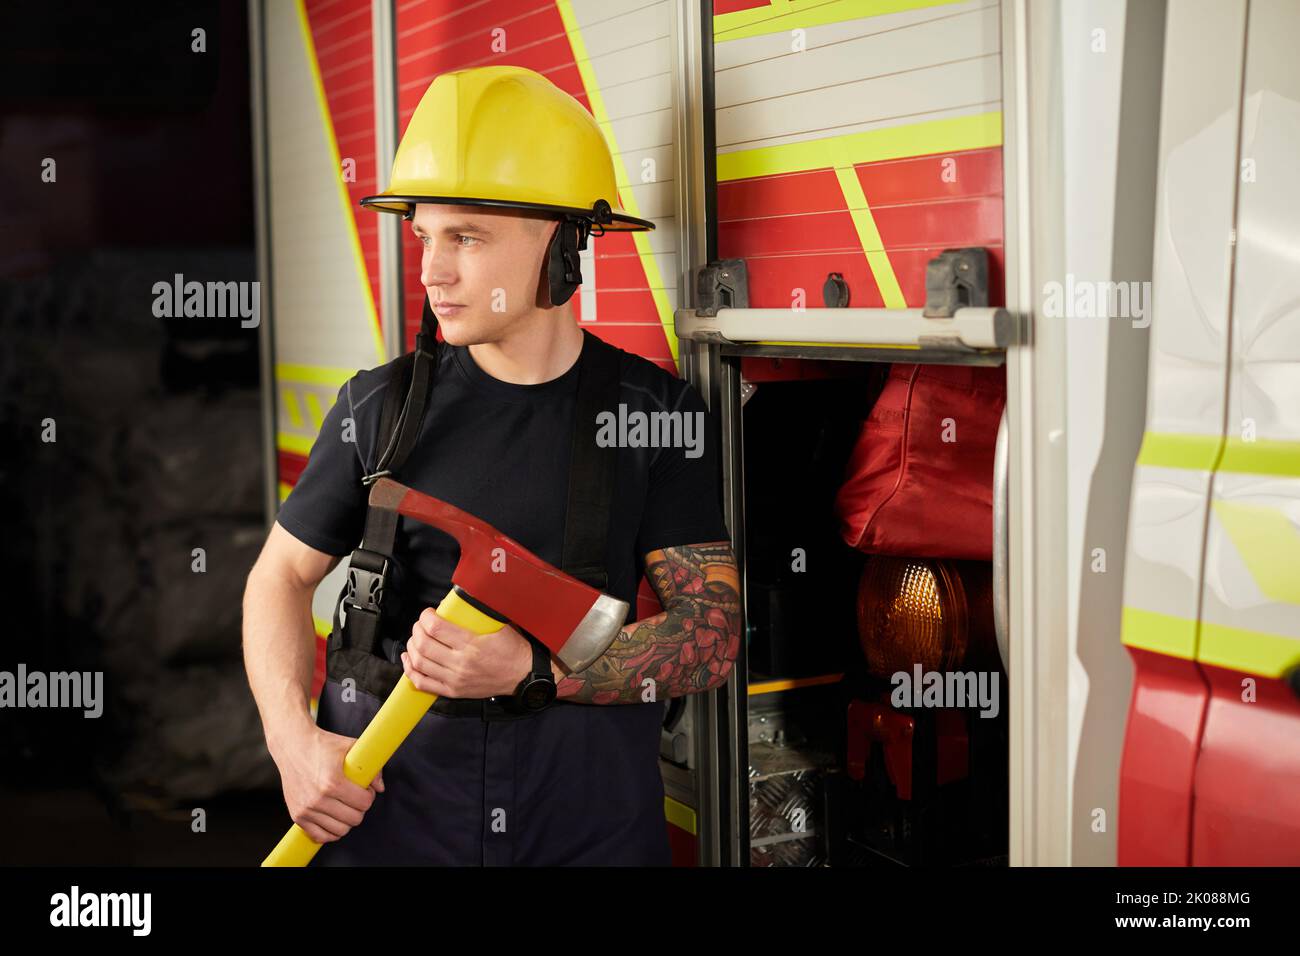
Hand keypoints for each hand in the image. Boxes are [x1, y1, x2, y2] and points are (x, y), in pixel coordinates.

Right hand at [275, 725, 384, 844]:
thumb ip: (371, 767)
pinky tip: (334, 819)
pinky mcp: (297, 815)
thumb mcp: (351, 747)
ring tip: (345, 807)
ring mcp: (306, 809)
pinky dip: (330, 832)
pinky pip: (319, 836)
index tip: (365, 789)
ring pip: (339, 830)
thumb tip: (380, 787)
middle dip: (360, 808)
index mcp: (333, 782)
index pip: (363, 803)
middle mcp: (318, 799)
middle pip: (354, 819)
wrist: (292, 746)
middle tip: (355, 797)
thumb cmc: (322, 745)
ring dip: (346, 820)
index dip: (369, 796)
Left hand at [401, 607, 532, 698]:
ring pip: (420, 663)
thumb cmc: (512, 650)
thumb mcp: (498, 626)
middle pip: (424, 644)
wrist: (522, 676)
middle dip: (416, 630)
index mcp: (471, 644)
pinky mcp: (453, 691)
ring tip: (415, 639)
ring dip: (412, 648)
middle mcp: (460, 663)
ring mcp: (455, 679)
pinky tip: (409, 660)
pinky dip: (411, 671)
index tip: (428, 613)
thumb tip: (453, 604)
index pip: (435, 628)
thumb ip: (476, 616)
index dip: (425, 617)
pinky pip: (423, 683)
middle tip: (421, 624)